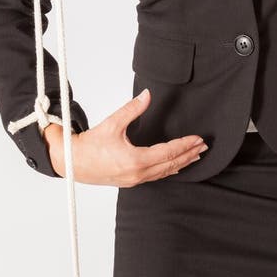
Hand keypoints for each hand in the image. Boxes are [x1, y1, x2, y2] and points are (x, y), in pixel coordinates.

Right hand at [43, 89, 207, 185]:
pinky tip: (175, 166)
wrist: (72, 162)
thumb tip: (147, 94)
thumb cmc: (89, 146)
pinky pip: (156, 176)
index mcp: (135, 160)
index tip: (198, 139)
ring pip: (164, 172)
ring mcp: (135, 180)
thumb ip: (132, 109)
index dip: (185, 145)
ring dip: (181, 163)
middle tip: (204, 146)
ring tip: (195, 155)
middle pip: (170, 164)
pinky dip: (168, 170)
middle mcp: (138, 173)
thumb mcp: (112, 123)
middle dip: (189, 154)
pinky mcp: (130, 181)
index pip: (168, 152)